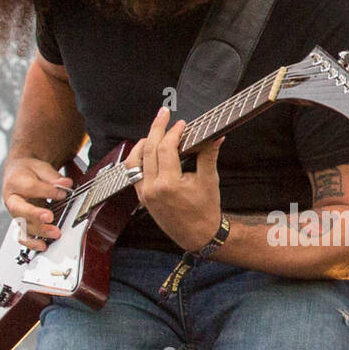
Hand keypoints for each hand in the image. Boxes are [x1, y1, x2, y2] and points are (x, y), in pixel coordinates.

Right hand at [3, 156, 73, 252]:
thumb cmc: (28, 172)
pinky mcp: (22, 224)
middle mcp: (13, 200)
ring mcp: (17, 214)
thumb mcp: (41, 168)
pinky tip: (43, 246)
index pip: (30, 187)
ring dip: (38, 231)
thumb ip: (53, 177)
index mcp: (15, 183)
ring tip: (54, 233)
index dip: (47, 191)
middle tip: (50, 217)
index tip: (62, 192)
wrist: (18, 175)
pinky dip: (32, 243)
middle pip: (21, 210)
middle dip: (35, 215)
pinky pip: (23, 236)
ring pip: (23, 226)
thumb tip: (65, 184)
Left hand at [128, 107, 223, 252]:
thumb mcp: (209, 180)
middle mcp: (152, 188)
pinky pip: (133, 173)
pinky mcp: (141, 197)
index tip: (182, 125)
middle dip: (157, 128)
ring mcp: (144, 193)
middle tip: (164, 114)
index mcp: (169, 184)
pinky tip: (147, 150)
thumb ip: (208, 154)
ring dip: (144, 142)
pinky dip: (139, 158)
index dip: (173, 132)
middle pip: (149, 149)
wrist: (198, 235)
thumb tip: (215, 136)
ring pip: (135, 160)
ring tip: (154, 131)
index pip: (166, 148)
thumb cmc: (205, 211)